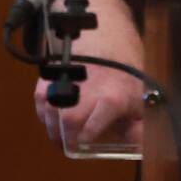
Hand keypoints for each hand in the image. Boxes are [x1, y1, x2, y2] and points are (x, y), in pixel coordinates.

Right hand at [33, 0, 145, 149]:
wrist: (107, 30)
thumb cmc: (124, 67)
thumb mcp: (139, 95)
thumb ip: (137, 126)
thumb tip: (139, 150)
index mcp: (113, 97)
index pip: (90, 130)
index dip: (85, 141)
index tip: (85, 145)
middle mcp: (88, 90)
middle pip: (69, 123)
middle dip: (67, 138)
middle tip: (70, 145)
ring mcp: (67, 80)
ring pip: (51, 114)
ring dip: (54, 128)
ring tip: (61, 135)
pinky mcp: (51, 74)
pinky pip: (41, 101)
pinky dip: (44, 113)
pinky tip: (53, 118)